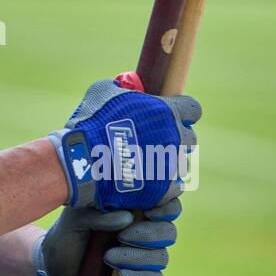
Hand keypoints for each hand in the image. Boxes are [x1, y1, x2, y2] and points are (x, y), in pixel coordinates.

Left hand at [33, 197, 181, 275]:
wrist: (54, 268)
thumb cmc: (68, 235)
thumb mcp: (76, 217)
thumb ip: (98, 212)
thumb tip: (126, 218)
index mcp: (133, 210)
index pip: (166, 204)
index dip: (168, 205)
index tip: (152, 210)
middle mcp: (144, 232)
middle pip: (168, 231)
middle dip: (150, 234)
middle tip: (123, 236)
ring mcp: (143, 259)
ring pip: (161, 256)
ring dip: (137, 257)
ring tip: (108, 257)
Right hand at [47, 78, 199, 210]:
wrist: (83, 160)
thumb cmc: (92, 122)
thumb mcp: (101, 92)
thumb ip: (119, 87)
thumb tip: (120, 86)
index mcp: (166, 112)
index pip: (193, 108)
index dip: (182, 110)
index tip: (172, 114)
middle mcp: (175, 138)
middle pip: (189, 138)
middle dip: (176, 138)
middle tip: (157, 139)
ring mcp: (170, 165)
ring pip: (180, 164)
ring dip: (168, 162)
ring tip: (148, 163)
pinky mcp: (163, 190)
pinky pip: (173, 187)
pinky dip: (162, 185)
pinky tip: (148, 181)